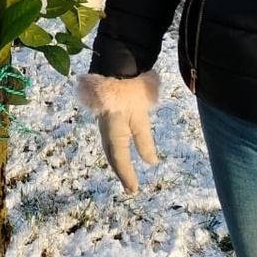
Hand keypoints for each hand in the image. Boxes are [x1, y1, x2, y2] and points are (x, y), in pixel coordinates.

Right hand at [76, 73, 159, 192]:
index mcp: (113, 131)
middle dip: (121, 171)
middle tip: (130, 187)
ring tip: (126, 174)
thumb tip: (151, 163)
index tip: (133, 190)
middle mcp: (106, 129)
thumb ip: (144, 140)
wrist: (116, 65)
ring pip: (110, 147)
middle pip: (113, 155)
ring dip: (117, 162)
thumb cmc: (130, 91)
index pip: (119, 159)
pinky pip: (110, 139)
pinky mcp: (107, 116)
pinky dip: (115, 150)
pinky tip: (120, 151)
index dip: (126, 175)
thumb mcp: (140, 117)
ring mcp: (105, 122)